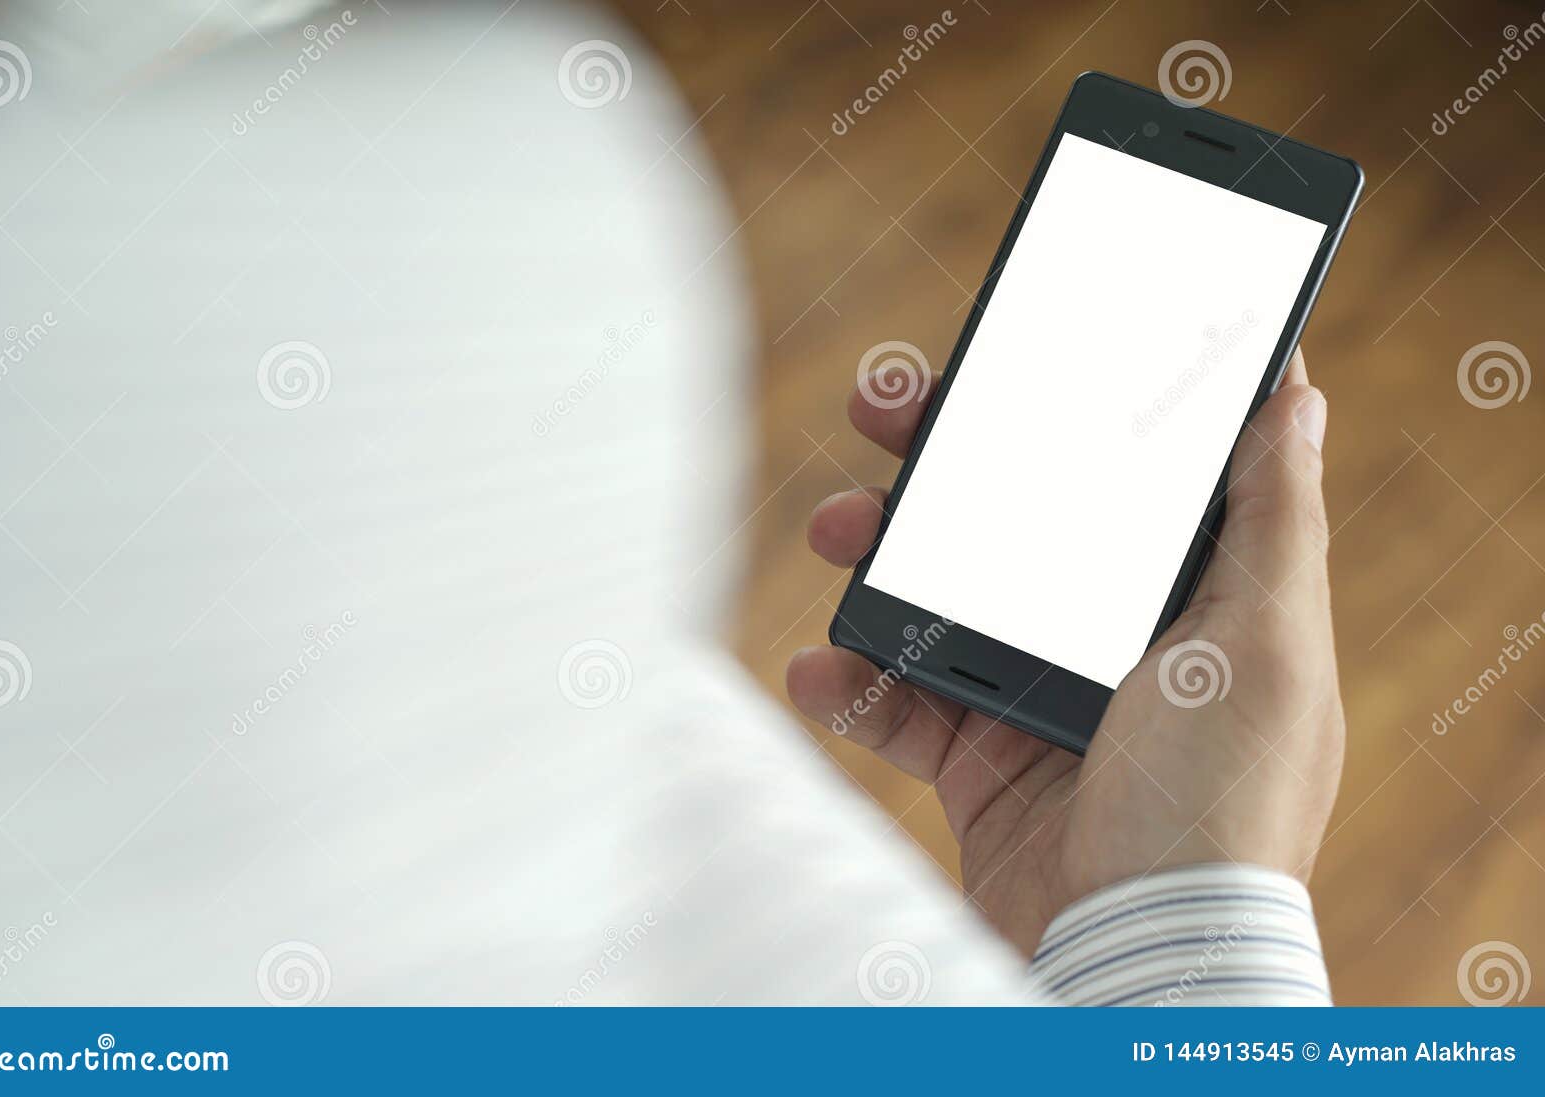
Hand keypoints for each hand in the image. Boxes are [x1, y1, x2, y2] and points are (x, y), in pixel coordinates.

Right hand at [787, 351, 1345, 951]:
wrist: (1138, 959)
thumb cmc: (1222, 807)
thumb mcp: (1264, 649)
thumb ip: (1273, 521)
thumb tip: (1297, 395)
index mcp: (1192, 603)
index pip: (1127, 478)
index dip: (1069, 408)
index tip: (1007, 353)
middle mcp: (1116, 643)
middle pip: (1018, 523)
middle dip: (945, 463)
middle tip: (882, 409)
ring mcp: (1042, 701)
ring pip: (945, 599)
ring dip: (879, 558)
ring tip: (832, 533)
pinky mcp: (980, 763)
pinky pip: (901, 704)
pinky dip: (850, 683)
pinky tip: (813, 666)